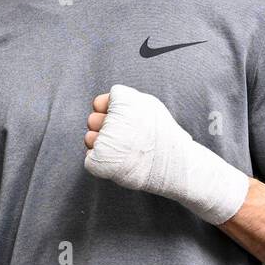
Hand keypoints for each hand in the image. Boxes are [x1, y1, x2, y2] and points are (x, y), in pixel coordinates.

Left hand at [84, 83, 249, 224]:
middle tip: (124, 137)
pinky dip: (103, 163)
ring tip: (123, 151)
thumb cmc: (163, 135)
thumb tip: (102, 105)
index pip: (100, 102)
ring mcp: (104, 139)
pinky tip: (121, 163)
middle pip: (92, 119)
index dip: (110, 112)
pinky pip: (91, 159)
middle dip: (103, 127)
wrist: (175, 164)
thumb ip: (126, 102)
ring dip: (100, 145)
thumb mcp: (148, 106)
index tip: (125, 122)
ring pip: (89, 138)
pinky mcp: (100, 159)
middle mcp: (111, 117)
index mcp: (123, 100)